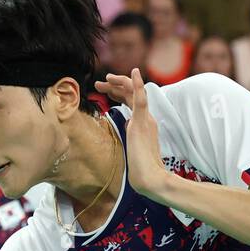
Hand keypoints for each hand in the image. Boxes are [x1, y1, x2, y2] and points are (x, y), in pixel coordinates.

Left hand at [94, 68, 170, 200]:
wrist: (150, 178)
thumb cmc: (141, 170)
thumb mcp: (132, 150)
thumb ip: (130, 138)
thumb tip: (124, 130)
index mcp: (144, 124)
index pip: (131, 102)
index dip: (119, 93)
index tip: (106, 89)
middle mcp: (146, 118)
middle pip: (130, 95)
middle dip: (114, 86)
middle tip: (99, 84)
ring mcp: (145, 119)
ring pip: (133, 93)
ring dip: (119, 82)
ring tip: (105, 79)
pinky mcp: (143, 122)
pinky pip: (140, 99)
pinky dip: (137, 85)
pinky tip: (134, 72)